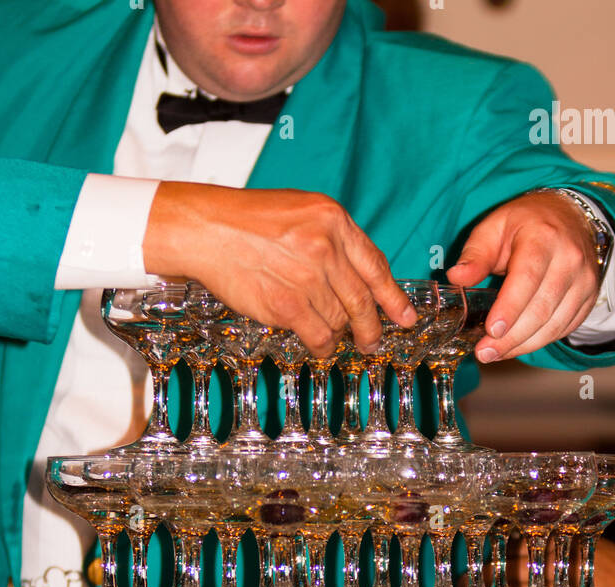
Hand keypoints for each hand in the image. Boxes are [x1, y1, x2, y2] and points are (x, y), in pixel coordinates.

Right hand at [142, 182, 415, 355]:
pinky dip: (322, 346)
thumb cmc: (249, 221)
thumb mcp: (301, 212)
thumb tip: (356, 279)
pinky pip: (319, 335)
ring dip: (337, 334)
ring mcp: (308, 277)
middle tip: (373, 342)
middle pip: (362, 299)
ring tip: (331, 338)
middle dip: (371, 327)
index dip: (393, 297)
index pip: (375, 265)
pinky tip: (318, 346)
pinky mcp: (288, 304)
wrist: (208, 230)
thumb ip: (333, 240)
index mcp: (333, 220)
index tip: (405, 316)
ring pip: (340, 320)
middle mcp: (326, 247)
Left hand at [446, 190, 601, 362]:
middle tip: (484, 352)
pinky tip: (516, 346)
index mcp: (544, 237)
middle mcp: (570, 259)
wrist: (570, 217)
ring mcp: (584, 281)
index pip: (528, 278)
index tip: (491, 331)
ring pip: (554, 325)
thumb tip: (456, 277)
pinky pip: (564, 328)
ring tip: (495, 354)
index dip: (510, 308)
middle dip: (511, 337)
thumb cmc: (526, 224)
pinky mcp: (588, 298)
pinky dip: (538, 342)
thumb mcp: (494, 227)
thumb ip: (476, 254)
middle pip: (541, 309)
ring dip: (523, 345)